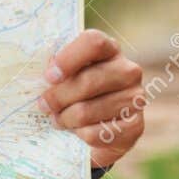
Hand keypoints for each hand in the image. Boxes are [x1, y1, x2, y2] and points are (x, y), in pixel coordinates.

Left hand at [36, 28, 143, 169]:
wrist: (94, 132)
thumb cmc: (73, 96)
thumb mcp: (63, 78)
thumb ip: (56, 71)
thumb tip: (44, 73)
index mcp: (109, 50)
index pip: (93, 42)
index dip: (68, 59)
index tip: (49, 77)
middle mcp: (128, 71)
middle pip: (88, 80)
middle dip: (58, 97)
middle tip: (44, 106)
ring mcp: (135, 98)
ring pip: (87, 111)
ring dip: (66, 119)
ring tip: (59, 120)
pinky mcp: (135, 126)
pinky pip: (96, 133)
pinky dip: (80, 136)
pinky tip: (78, 132)